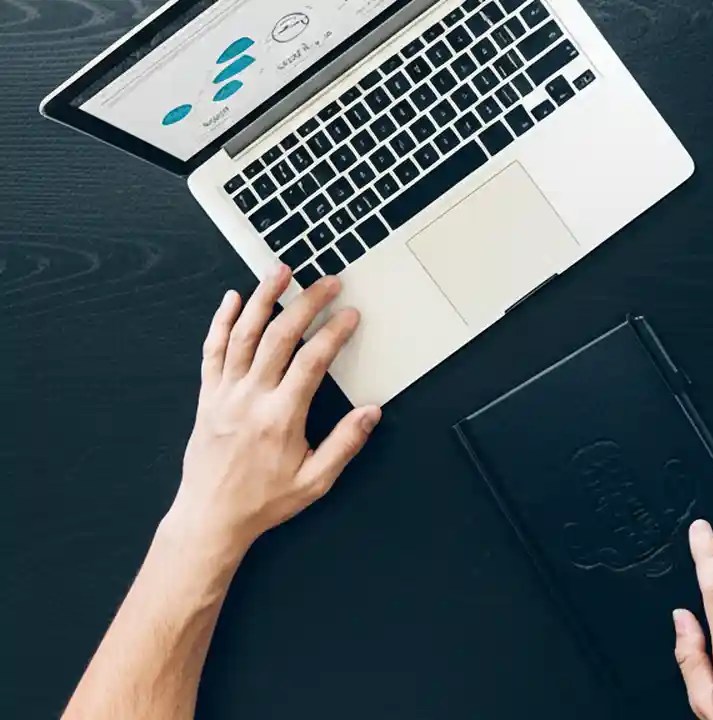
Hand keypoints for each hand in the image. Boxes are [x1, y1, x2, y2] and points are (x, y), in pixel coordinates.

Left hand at [163, 265, 379, 555]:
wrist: (210, 517)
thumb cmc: (262, 501)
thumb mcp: (315, 481)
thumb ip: (345, 444)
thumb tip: (371, 413)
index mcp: (280, 417)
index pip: (311, 362)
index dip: (334, 333)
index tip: (350, 315)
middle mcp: (250, 398)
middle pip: (280, 336)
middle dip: (307, 303)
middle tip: (327, 283)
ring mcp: (225, 393)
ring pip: (244, 334)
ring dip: (263, 298)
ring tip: (280, 272)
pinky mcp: (208, 395)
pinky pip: (213, 349)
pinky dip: (221, 321)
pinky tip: (231, 300)